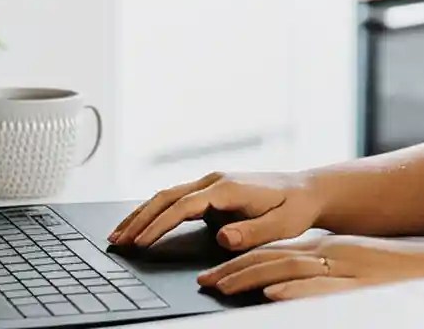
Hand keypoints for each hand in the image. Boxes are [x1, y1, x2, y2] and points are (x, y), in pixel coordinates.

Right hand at [109, 171, 323, 250]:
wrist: (307, 191)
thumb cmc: (295, 209)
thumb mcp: (281, 225)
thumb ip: (252, 233)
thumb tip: (222, 237)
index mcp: (228, 187)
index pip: (183, 206)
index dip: (159, 225)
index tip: (140, 242)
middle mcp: (215, 180)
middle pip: (166, 197)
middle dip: (139, 219)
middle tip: (117, 241)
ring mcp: (212, 183)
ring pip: (167, 196)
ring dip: (142, 214)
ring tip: (119, 235)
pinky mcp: (212, 191)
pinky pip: (176, 200)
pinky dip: (156, 212)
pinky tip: (143, 225)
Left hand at [196, 235, 423, 302]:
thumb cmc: (402, 279)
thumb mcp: (356, 273)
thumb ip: (324, 278)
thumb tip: (283, 289)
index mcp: (331, 253)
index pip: (277, 255)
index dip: (240, 265)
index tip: (212, 277)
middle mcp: (333, 257)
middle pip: (274, 260)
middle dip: (233, 272)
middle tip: (203, 283)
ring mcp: (345, 271)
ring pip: (288, 270)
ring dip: (249, 279)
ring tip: (220, 288)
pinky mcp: (359, 286)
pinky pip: (322, 289)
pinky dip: (295, 290)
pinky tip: (272, 295)